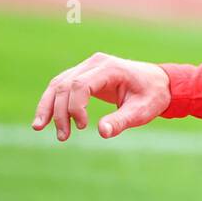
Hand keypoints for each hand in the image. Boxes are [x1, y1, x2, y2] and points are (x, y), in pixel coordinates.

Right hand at [32, 52, 170, 141]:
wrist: (160, 83)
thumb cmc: (152, 96)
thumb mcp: (142, 111)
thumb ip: (122, 121)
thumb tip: (102, 133)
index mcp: (110, 68)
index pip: (80, 85)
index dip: (75, 107)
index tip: (83, 126)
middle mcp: (95, 63)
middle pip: (65, 85)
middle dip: (59, 112)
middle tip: (64, 137)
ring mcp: (88, 67)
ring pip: (58, 84)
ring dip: (48, 107)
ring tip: (41, 128)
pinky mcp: (84, 75)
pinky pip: (61, 87)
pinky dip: (51, 102)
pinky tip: (44, 120)